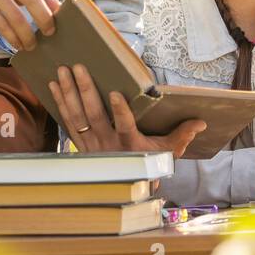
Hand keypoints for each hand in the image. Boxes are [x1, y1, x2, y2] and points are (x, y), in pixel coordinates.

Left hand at [49, 62, 205, 159]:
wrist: (124, 187)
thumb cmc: (147, 164)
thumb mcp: (168, 152)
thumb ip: (182, 135)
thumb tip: (201, 121)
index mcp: (130, 145)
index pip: (125, 126)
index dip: (120, 111)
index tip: (115, 93)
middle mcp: (107, 145)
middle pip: (94, 116)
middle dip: (84, 90)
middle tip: (77, 68)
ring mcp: (91, 145)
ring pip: (77, 117)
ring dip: (68, 93)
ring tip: (62, 71)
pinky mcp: (80, 144)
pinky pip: (68, 122)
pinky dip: (60, 104)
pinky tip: (53, 86)